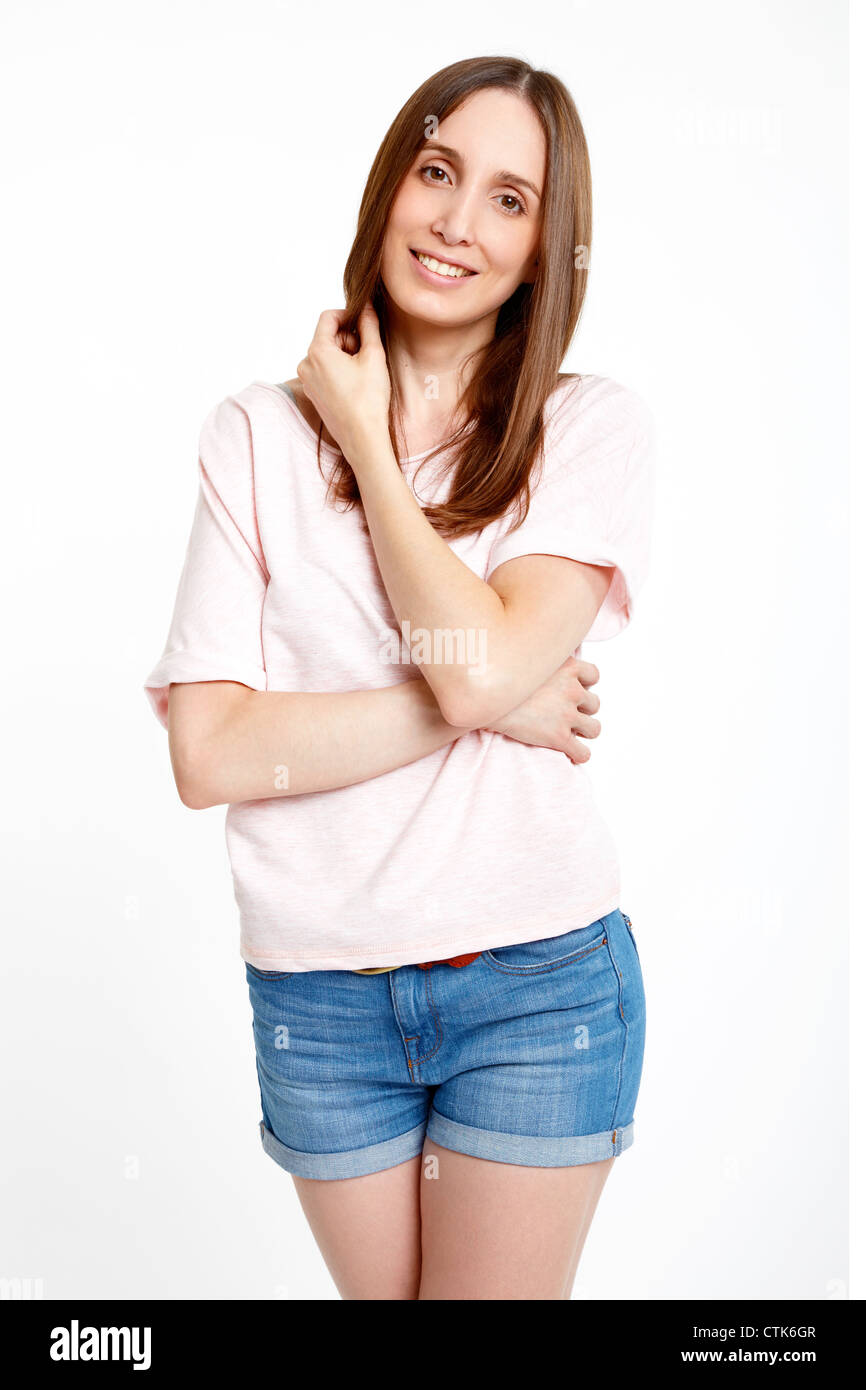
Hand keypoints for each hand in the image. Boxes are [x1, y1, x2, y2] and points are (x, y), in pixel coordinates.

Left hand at [296, 301, 390, 462]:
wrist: (362, 438)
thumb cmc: (369, 399)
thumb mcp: (374, 356)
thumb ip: (369, 326)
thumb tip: (368, 307)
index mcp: (317, 351)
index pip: (328, 317)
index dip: (348, 315)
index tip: (364, 323)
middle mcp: (306, 364)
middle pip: (327, 337)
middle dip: (348, 340)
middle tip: (367, 355)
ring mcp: (307, 381)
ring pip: (326, 355)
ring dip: (345, 356)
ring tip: (362, 373)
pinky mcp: (313, 394)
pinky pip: (324, 371)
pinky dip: (339, 371)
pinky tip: (355, 385)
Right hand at [486, 656, 600, 763]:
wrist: (482, 701)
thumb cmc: (498, 678)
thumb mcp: (524, 654)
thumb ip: (540, 653)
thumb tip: (538, 648)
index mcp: (567, 667)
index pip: (593, 675)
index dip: (582, 684)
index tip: (568, 690)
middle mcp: (572, 690)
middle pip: (594, 704)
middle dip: (581, 710)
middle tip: (562, 713)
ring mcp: (567, 715)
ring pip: (594, 729)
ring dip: (583, 732)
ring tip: (568, 733)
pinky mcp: (558, 738)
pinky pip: (583, 753)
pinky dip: (579, 754)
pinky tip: (568, 753)